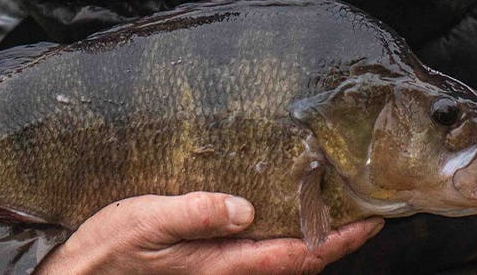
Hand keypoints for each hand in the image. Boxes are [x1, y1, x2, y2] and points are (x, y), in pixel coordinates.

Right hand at [35, 192, 383, 274]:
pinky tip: (277, 222)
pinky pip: (257, 262)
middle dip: (334, 240)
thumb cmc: (105, 253)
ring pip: (279, 265)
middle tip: (364, 211)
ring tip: (332, 212)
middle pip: (297, 264)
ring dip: (309, 242)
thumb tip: (243, 208)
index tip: (371, 220)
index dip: (337, 239)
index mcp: (220, 265)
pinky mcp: (204, 271)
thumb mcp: (143, 221)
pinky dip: (281, 245)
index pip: (295, 255)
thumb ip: (194, 213)